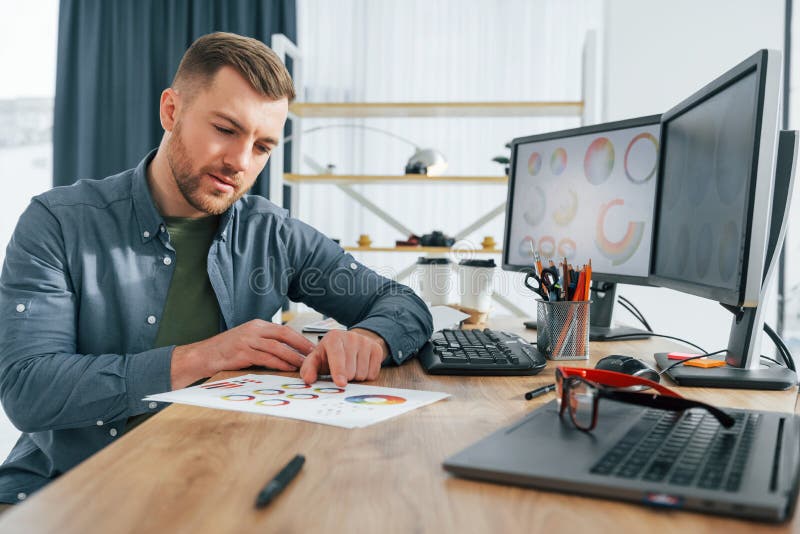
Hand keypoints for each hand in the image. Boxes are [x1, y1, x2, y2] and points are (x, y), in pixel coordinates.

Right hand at [171, 319, 315, 388]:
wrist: (203, 355)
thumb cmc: (227, 350)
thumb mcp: (247, 340)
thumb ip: (265, 343)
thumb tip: (287, 352)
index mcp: (257, 325)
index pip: (284, 329)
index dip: (300, 338)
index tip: (312, 347)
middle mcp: (253, 329)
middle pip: (284, 335)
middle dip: (301, 346)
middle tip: (314, 355)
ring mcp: (247, 340)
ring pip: (277, 347)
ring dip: (293, 357)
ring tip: (305, 365)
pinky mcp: (242, 352)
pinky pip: (265, 358)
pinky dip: (279, 363)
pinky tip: (288, 368)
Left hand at [300, 329, 387, 386]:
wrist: (350, 342)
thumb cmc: (330, 353)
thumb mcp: (316, 359)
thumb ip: (309, 369)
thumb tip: (308, 379)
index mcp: (334, 337)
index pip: (337, 356)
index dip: (338, 371)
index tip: (341, 383)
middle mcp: (351, 337)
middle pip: (350, 370)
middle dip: (345, 377)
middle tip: (341, 371)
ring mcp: (366, 342)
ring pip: (362, 374)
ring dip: (355, 377)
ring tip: (350, 368)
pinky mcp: (377, 349)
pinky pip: (373, 373)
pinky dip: (366, 375)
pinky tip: (360, 366)